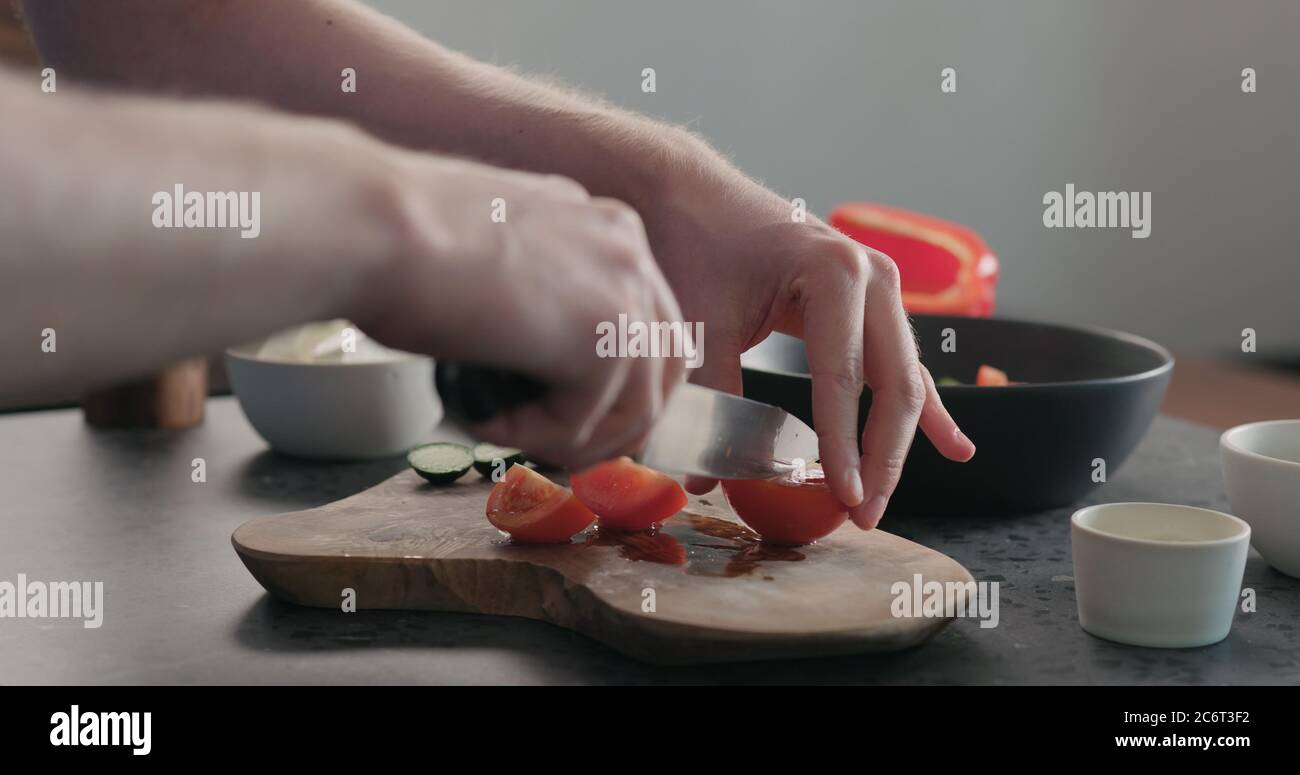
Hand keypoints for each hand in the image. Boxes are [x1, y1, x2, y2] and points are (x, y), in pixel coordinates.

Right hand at [358, 154, 686, 468]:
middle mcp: (627, 249)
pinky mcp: (602, 340)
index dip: (613, 385)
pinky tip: (481, 415)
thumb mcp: (495, 259)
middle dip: (613, 424)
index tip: (567, 416)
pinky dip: (531, 439)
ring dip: (566, 438)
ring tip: (499, 428)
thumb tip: (546, 361)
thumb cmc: (398, 239)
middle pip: (662, 369)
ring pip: (634, 409)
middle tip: (554, 448)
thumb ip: (540, 300)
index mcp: (605, 226)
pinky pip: (583, 426)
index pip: (646, 324)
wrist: (370, 225)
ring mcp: (624, 291)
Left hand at [638, 145, 974, 528]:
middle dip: (881, 457)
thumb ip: (711, 395)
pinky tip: (955, 448)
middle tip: (862, 516)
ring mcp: (879, 289)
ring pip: (901, 380)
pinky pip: (902, 366)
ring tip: (880, 502)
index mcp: (836, 273)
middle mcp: (872, 277)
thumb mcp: (699, 321)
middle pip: (893, 384)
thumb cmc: (696, 247)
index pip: (845, 378)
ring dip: (895, 444)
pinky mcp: (870, 304)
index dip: (844, 445)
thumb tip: (707, 476)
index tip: (841, 498)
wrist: (695, 196)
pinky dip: (923, 410)